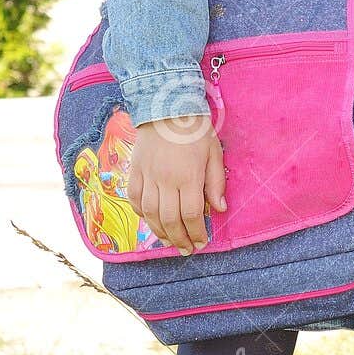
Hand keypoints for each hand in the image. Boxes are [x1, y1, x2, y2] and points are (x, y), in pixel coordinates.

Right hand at [126, 116, 226, 253]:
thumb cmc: (195, 129)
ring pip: (150, 214)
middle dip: (179, 239)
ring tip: (170, 241)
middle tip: (186, 249)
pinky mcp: (134, 171)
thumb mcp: (214, 152)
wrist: (165, 106)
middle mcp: (165, 180)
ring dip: (160, 231)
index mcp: (188, 176)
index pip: (191, 214)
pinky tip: (150, 220)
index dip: (196, 232)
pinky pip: (134, 199)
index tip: (201, 241)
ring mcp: (147, 176)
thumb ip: (216, 182)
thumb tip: (219, 209)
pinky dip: (141, 213)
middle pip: (170, 220)